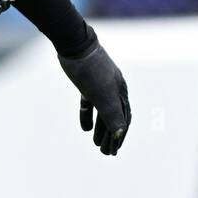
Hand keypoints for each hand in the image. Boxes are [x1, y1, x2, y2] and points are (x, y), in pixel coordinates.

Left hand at [58, 30, 130, 155]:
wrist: (74, 44)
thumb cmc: (90, 70)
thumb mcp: (101, 95)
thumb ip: (111, 114)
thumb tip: (119, 134)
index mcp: (120, 93)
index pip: (123, 120)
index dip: (119, 137)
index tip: (113, 151)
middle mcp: (113, 89)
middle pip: (114, 117)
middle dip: (110, 136)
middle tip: (105, 153)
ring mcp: (100, 85)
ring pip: (103, 112)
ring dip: (101, 129)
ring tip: (96, 144)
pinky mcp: (86, 82)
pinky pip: (90, 103)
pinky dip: (88, 116)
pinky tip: (84, 128)